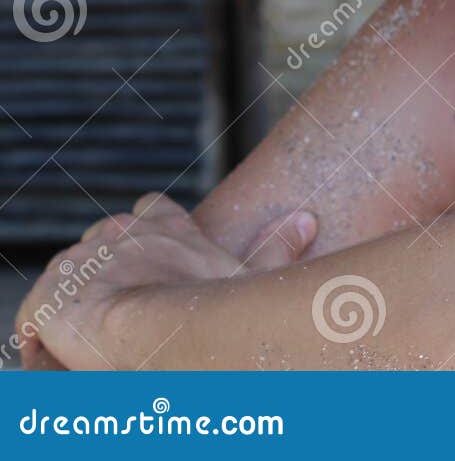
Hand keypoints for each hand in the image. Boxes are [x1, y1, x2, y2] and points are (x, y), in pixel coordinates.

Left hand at [12, 193, 316, 369]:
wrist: (138, 331)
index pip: (151, 208)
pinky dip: (55, 333)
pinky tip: (73, 352)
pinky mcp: (44, 295)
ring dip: (85, 300)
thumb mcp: (246, 277)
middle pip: (106, 240)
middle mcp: (116, 231)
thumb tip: (306, 218)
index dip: (152, 229)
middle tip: (134, 306)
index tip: (160, 257)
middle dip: (114, 267)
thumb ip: (275, 248)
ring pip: (74, 275)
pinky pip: (41, 314)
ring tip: (104, 335)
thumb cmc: (202, 307)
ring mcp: (77, 260)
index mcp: (164, 224)